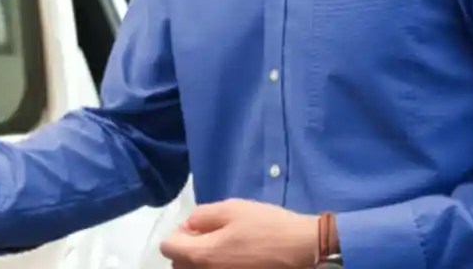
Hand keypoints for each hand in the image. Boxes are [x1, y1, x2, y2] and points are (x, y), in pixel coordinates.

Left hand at [159, 199, 317, 267]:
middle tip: (209, 237)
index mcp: (202, 255)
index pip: (168, 248)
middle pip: (179, 265)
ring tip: (223, 249)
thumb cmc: (267, 226)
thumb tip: (188, 226)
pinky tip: (235, 259)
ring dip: (200, 262)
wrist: (304, 250)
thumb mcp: (231, 209)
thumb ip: (201, 216)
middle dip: (187, 250)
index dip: (178, 234)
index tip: (196, 227)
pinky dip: (216, 268)